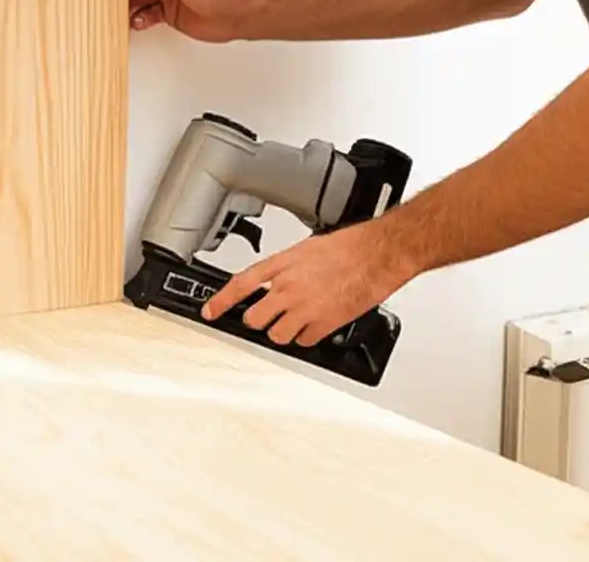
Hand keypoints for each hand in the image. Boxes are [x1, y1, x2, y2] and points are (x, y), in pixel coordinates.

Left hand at [199, 222, 415, 345]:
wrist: (378, 254)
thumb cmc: (349, 247)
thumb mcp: (306, 249)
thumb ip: (285, 267)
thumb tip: (273, 281)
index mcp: (282, 265)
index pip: (240, 285)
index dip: (221, 301)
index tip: (210, 312)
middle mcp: (288, 288)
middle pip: (254, 319)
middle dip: (259, 320)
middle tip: (269, 316)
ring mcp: (305, 308)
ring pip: (277, 335)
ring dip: (284, 331)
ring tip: (297, 320)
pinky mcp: (324, 324)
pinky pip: (304, 341)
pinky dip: (307, 337)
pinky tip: (316, 324)